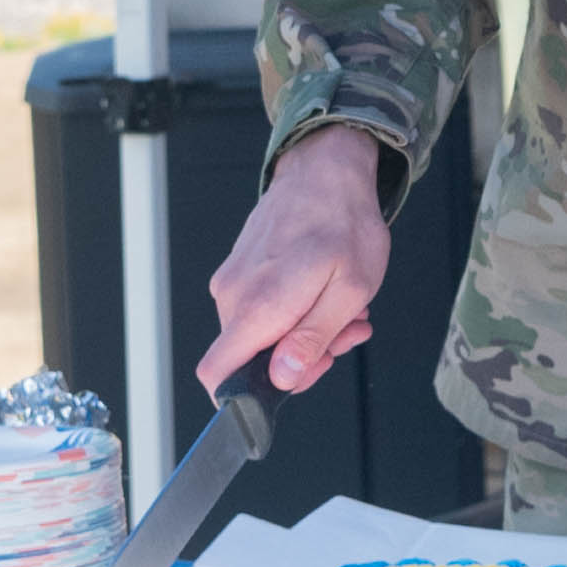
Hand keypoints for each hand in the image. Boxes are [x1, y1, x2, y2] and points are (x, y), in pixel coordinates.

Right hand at [200, 126, 389, 396]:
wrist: (325, 167)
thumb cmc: (343, 223)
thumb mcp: (350, 289)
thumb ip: (314, 338)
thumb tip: (284, 378)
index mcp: (257, 307)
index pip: (216, 375)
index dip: (246, 398)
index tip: (291, 383)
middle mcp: (233, 296)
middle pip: (251, 360)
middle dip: (303, 357)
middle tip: (346, 333)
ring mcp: (233, 281)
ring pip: (262, 334)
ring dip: (306, 331)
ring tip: (344, 305)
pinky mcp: (239, 270)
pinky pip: (262, 309)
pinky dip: (297, 310)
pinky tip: (327, 291)